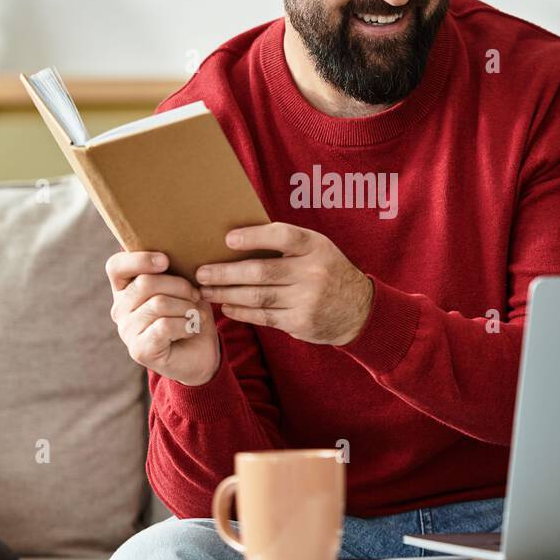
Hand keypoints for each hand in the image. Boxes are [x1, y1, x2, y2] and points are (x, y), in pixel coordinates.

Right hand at [106, 251, 220, 386]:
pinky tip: (191, 329)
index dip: (139, 259)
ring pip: (158, 304)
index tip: (166, 261)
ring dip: (187, 307)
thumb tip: (170, 253)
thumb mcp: (183, 287)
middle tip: (196, 295)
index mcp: (125, 289)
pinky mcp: (139, 349)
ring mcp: (127, 330)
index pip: (116, 266)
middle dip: (180, 286)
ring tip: (196, 315)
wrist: (201, 353)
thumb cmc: (190, 314)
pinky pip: (165, 326)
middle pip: (145, 283)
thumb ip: (172, 271)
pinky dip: (186, 325)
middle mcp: (120, 309)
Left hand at [195, 223, 373, 345]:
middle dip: (226, 273)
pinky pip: (263, 317)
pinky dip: (241, 312)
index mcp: (316, 246)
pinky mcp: (301, 322)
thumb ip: (287, 243)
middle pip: (261, 272)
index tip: (228, 239)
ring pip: (258, 297)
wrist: (358, 310)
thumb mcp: (317, 248)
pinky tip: (226, 307)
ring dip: (227, 294)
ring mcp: (307, 300)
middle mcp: (313, 272)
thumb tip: (237, 237)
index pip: (283, 236)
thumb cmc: (327, 270)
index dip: (254, 237)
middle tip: (201, 273)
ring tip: (206, 291)